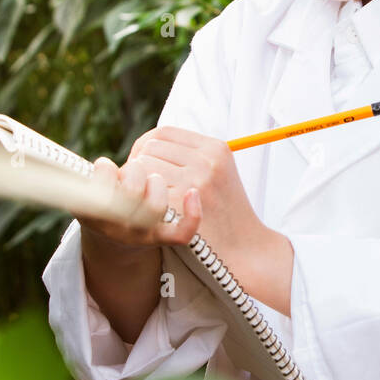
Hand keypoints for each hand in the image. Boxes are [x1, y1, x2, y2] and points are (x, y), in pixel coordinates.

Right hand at [73, 156, 201, 253]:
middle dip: (133, 170)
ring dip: (155, 181)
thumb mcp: (85, 189)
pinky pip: (181, 234)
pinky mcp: (161, 238)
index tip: (106, 163)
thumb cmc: (102, 199)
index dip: (105, 171)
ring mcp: (139, 234)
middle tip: (133, 168)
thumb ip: (87, 175)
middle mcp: (115, 228)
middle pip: (130, 193)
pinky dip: (191, 215)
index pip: (97, 191)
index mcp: (90, 214)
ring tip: (151, 178)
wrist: (114, 239)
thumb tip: (96, 163)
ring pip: (154, 206)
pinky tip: (192, 194)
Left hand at [125, 126, 269, 266]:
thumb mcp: (219, 173)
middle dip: (140, 162)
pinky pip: (141, 187)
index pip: (164, 132)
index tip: (145, 163)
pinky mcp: (178, 202)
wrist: (242, 246)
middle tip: (142, 183)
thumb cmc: (225, 211)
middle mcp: (206, 160)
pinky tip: (145, 208)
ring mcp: (193, 181)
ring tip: (145, 196)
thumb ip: (190, 155)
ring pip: (142, 165)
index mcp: (216, 148)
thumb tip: (147, 144)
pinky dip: (138, 196)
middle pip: (150, 147)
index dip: (147, 145)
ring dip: (136, 180)